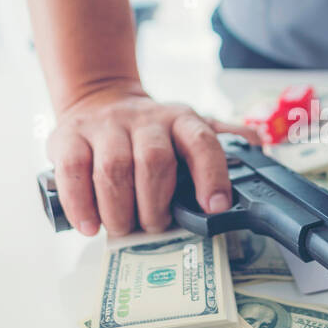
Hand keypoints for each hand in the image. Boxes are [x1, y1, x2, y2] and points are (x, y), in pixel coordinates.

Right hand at [46, 81, 258, 236]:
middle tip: (154, 226)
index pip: (201, 142)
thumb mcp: (188, 128)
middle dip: (155, 204)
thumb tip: (259, 146)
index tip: (215, 208)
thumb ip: (222, 139)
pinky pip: (72, 170)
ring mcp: (105, 126)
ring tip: (124, 228)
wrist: (99, 100)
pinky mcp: (68, 136)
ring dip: (120, 210)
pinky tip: (90, 225)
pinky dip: (81, 204)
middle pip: (154, 162)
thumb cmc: (149, 132)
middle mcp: (145, 119)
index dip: (211, 175)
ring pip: (114, 169)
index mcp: (181, 120)